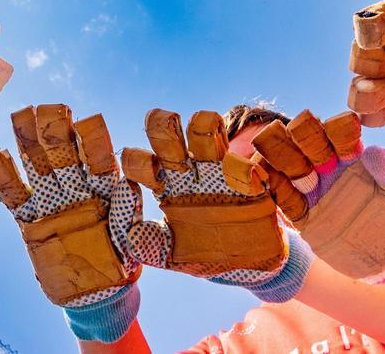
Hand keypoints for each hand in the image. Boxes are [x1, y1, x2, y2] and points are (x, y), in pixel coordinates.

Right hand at [0, 104, 142, 341]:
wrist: (98, 293)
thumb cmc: (121, 261)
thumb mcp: (132, 240)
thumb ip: (127, 213)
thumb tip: (127, 186)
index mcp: (104, 190)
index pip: (98, 159)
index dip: (93, 141)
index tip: (89, 121)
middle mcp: (76, 190)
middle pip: (63, 154)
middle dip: (56, 130)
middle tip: (49, 107)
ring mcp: (51, 203)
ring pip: (37, 165)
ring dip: (28, 140)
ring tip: (20, 113)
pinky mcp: (30, 221)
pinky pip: (12, 195)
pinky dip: (1, 175)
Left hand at [120, 109, 311, 301]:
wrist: (247, 265)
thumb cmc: (203, 252)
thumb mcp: (172, 254)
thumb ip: (150, 245)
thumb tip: (130, 237)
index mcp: (166, 184)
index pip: (143, 163)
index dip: (136, 160)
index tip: (131, 161)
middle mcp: (190, 170)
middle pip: (170, 136)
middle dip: (163, 126)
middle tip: (160, 120)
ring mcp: (221, 169)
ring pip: (208, 133)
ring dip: (205, 124)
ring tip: (205, 123)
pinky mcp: (254, 180)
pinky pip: (251, 163)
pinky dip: (247, 166)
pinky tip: (248, 175)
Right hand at [251, 110, 384, 283]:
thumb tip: (371, 150)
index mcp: (350, 153)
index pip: (335, 127)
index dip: (335, 131)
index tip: (346, 153)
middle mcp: (325, 163)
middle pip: (300, 132)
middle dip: (303, 139)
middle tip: (317, 162)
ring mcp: (308, 186)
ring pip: (280, 156)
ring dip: (282, 158)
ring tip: (302, 180)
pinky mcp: (298, 212)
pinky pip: (276, 193)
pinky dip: (269, 187)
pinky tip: (275, 189)